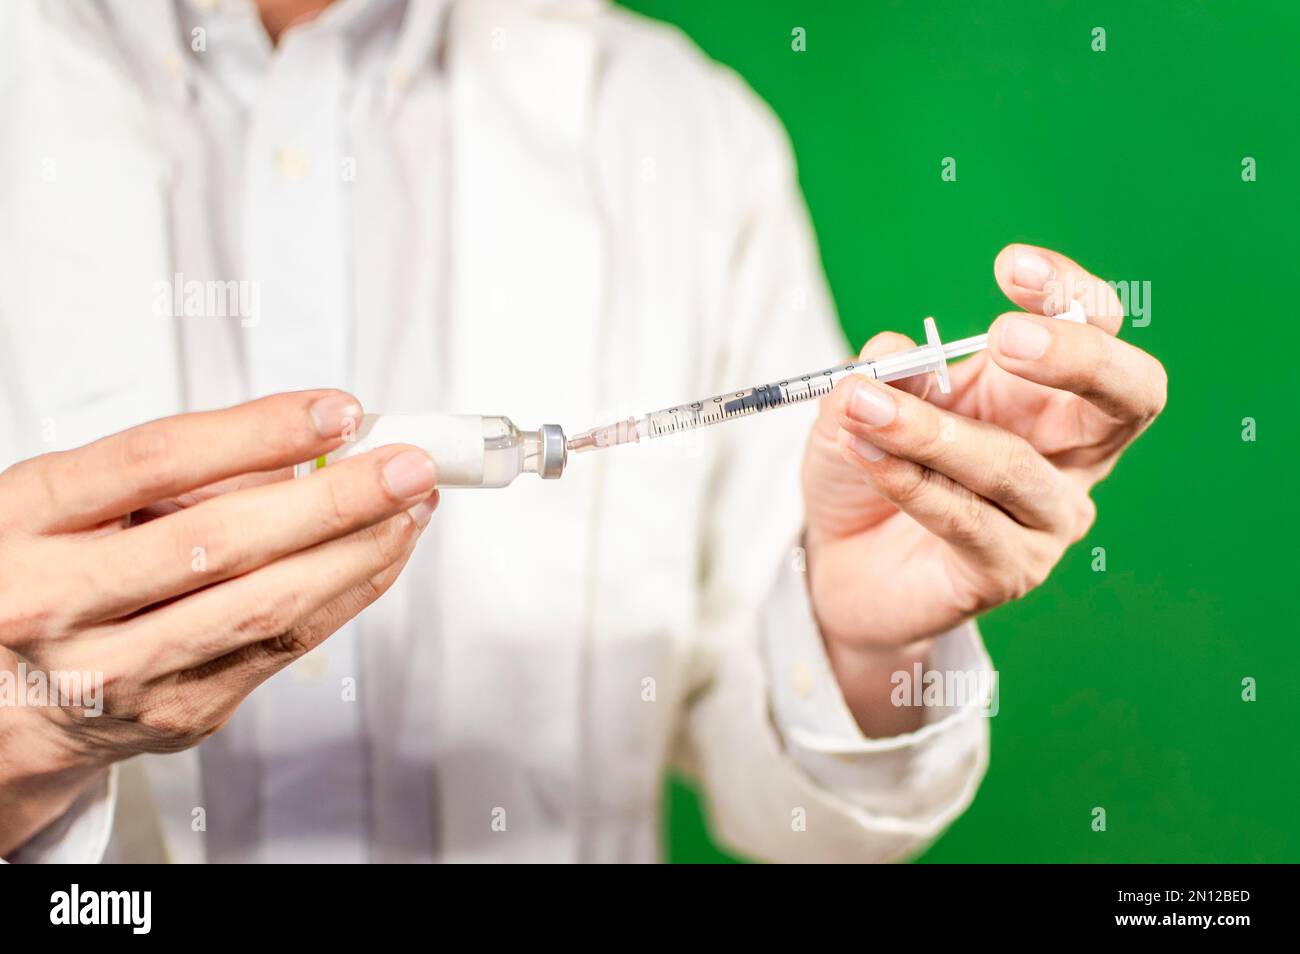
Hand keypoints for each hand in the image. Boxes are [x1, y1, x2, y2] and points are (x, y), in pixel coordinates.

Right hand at [0, 391, 437, 854]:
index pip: (155, 461)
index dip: (258, 431)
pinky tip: (381, 553)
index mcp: (24, 522)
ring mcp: (119, 672)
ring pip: (266, 606)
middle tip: (408, 463)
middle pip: (222, 542)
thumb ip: (169, 471)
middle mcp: (60, 604)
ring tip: (412, 504)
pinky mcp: (176, 713)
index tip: (337, 410)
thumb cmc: (35, 574)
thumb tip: (302, 444)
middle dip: (335, 498)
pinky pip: (282, 648)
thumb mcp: (64, 501)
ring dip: (359, 549)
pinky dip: (346, 592)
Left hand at [801, 244, 1166, 731]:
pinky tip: (863, 451)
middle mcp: (1070, 452)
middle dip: (1078, 356)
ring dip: (931, 431)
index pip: (1097, 326)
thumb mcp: (863, 401)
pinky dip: (908, 480)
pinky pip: (965, 519)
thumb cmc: (870, 465)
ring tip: (862, 406)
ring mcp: (1047, 516)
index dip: (1068, 291)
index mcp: (1046, 390)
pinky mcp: (1009, 569)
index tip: (1010, 265)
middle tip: (1002, 338)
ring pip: (1012, 464)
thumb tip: (893, 350)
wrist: (839, 559)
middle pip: (1131, 396)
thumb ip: (884, 372)